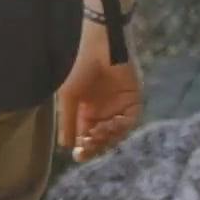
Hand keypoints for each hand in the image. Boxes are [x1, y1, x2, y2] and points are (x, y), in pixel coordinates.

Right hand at [53, 20, 140, 161]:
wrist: (99, 44)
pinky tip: (109, 123)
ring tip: (96, 133)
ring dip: (107, 137)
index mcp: (86, 110)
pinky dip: (120, 126)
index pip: (85, 136)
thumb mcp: (68, 96)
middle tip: (87, 147)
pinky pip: (129, 120)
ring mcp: (119, 106)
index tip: (77, 155)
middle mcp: (103, 110)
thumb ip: (68, 121)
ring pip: (116, 132)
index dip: (83, 147)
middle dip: (95, 145)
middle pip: (102, 138)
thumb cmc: (78, 66)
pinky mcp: (133, 99)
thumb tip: (66, 146)